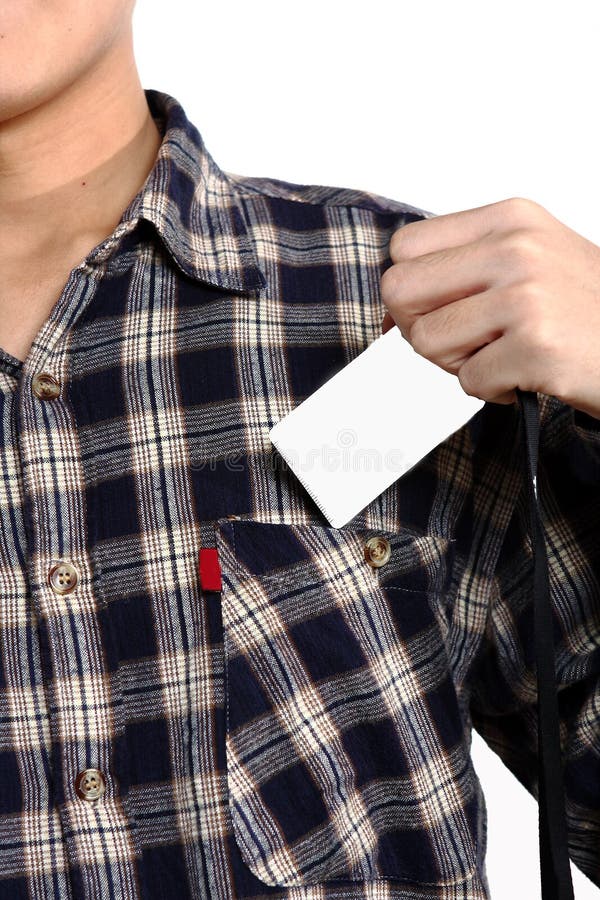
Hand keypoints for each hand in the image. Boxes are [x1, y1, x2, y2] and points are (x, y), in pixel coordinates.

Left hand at [380, 196, 599, 418]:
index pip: (406, 247)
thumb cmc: (585, 309)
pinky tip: (528, 374)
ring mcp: (527, 296)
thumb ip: (462, 272)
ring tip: (504, 355)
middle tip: (465, 341)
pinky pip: (469, 381)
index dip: (411, 289)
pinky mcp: (537, 347)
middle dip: (421, 327)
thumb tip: (389, 313)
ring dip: (460, 363)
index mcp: (509, 219)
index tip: (440, 309)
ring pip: (427, 341)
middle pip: (400, 291)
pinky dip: (493, 390)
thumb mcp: (528, 263)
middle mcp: (515, 249)